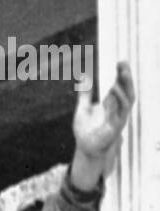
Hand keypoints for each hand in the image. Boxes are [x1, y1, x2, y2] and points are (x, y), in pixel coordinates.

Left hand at [71, 60, 134, 187]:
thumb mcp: (82, 109)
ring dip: (124, 88)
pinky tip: (112, 94)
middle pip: (127, 90)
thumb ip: (84, 94)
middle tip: (122, 64)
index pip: (120, 85)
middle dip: (126, 77)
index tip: (119, 61)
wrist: (84, 149)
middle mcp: (119, 110)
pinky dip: (117, 103)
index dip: (121, 73)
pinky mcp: (116, 128)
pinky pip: (120, 114)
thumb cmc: (85, 131)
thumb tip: (83, 76)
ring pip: (127, 101)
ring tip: (119, 76)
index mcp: (112, 103)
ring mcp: (119, 119)